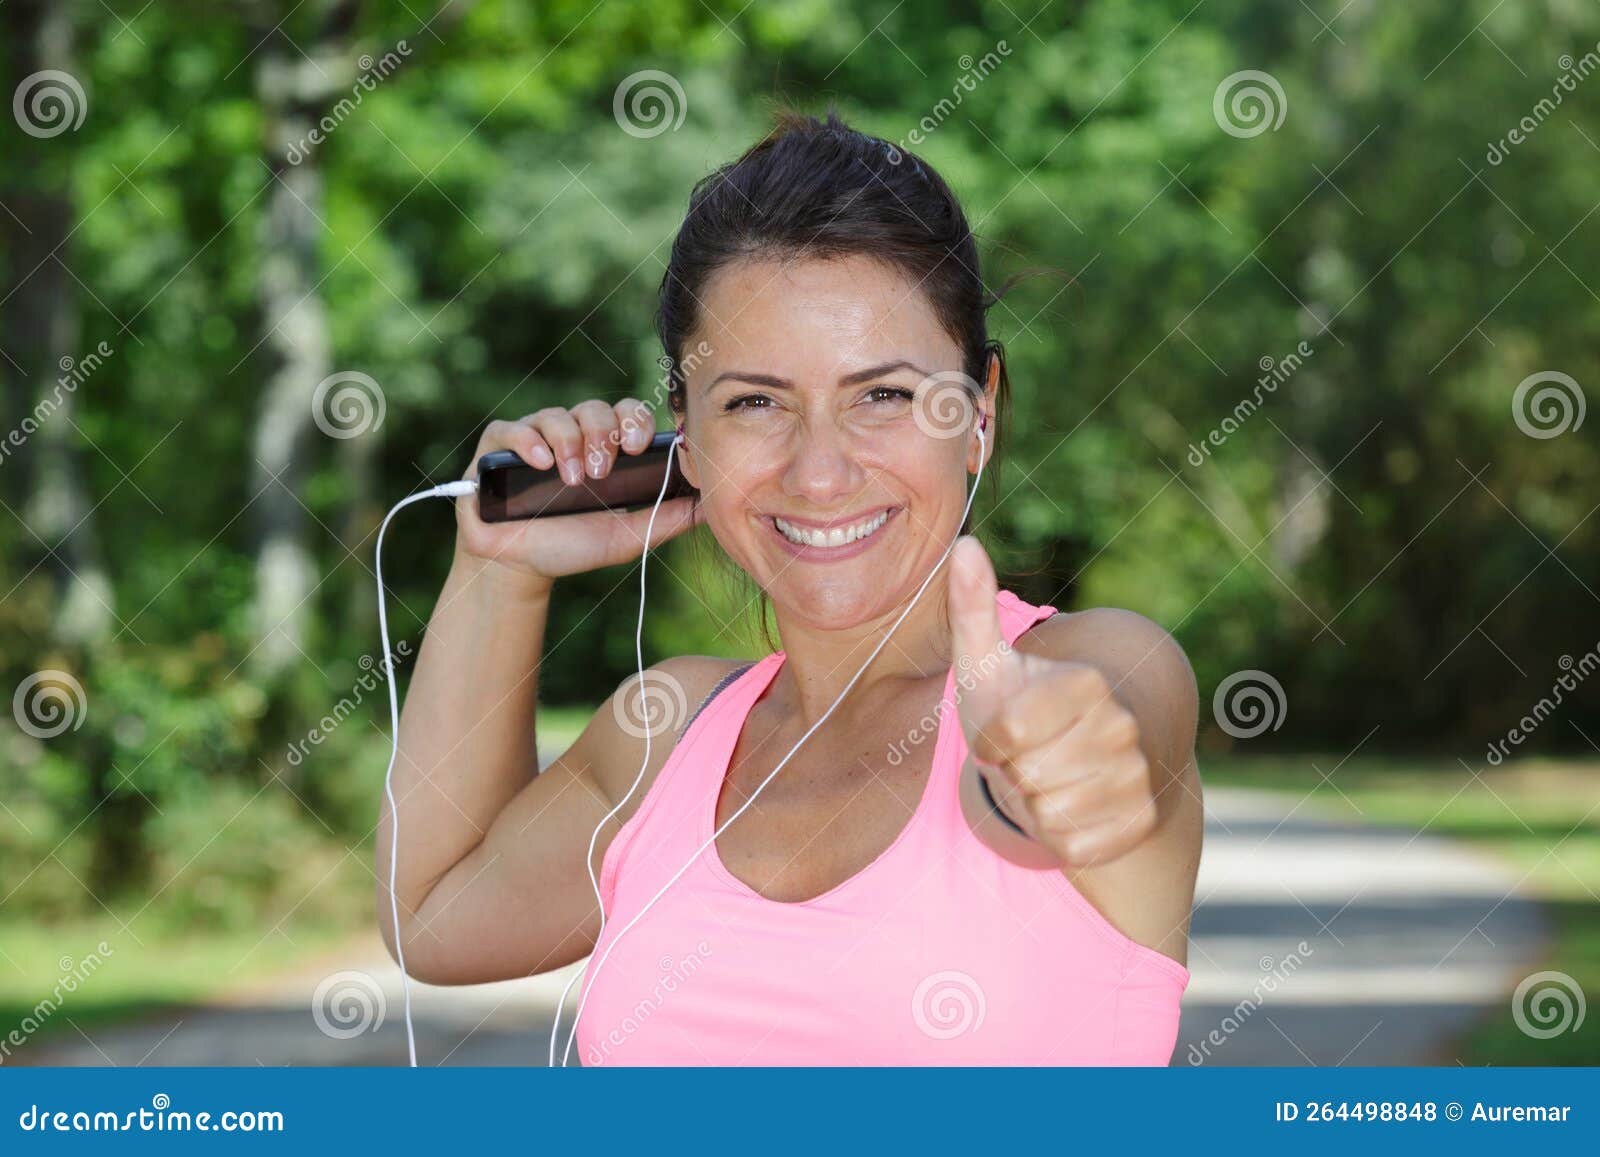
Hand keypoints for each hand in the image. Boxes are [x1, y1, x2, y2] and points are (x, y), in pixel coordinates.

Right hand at [454, 399, 701, 583]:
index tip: (640, 449)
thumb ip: (668, 518)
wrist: (521, 567)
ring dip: (569, 443)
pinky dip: (529, 442)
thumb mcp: (628, 536)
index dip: (636, 422)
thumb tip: (711, 504)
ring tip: (572, 479)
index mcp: (606, 447)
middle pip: (595, 409)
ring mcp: (535, 437)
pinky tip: (541, 463)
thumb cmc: (574, 546)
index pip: (627, 414)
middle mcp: (572, 433)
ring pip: (557, 416)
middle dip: (604, 434)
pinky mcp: (498, 446)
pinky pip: (513, 428)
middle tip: (603, 470)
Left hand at [947, 536, 1158, 866]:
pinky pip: (1073, 847)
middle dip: (1012, 772)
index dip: (988, 739)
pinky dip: (1059, 835)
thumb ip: (972, 605)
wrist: (1098, 747)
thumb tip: (963, 544)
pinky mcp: (1140, 820)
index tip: (1001, 729)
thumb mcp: (991, 659)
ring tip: (1047, 777)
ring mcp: (1138, 776)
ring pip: (1050, 814)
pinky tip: (1068, 805)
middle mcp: (1122, 726)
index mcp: (1086, 683)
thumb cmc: (1029, 701)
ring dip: (1034, 804)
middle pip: (1027, 777)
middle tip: (1028, 754)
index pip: (1005, 734)